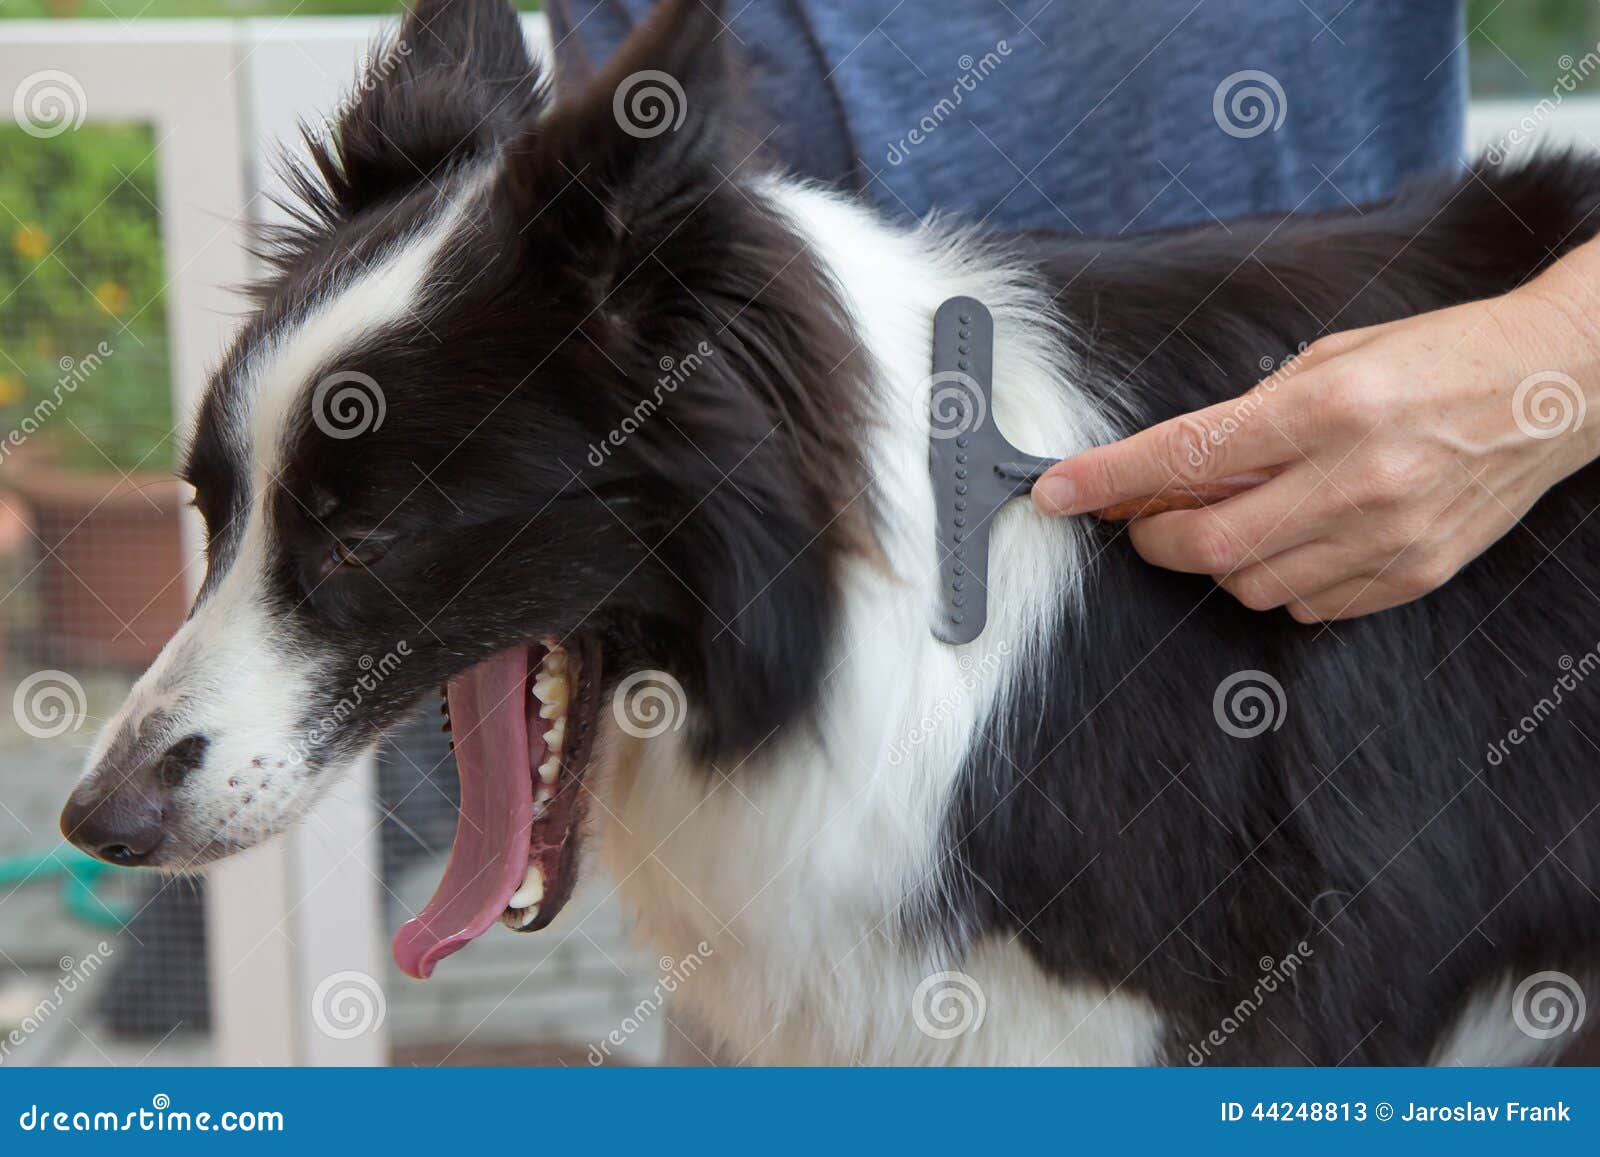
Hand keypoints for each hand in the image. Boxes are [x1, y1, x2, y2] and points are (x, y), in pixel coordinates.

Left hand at [1031, 280, 1599, 621]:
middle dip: (1153, 541)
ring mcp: (1389, 536)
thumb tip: (1171, 468)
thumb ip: (1250, 416)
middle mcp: (1356, 478)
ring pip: (1252, 585)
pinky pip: (1310, 605)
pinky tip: (1292, 540)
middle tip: (1144, 521)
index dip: (1105, 479)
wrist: (1556, 387)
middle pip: (1208, 546)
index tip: (1056, 490)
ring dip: (1217, 562)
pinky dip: (1278, 581)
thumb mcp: (1333, 357)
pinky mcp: (1415, 574)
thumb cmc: (1439, 358)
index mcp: (1326, 408)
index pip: (1184, 456)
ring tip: (1235, 518)